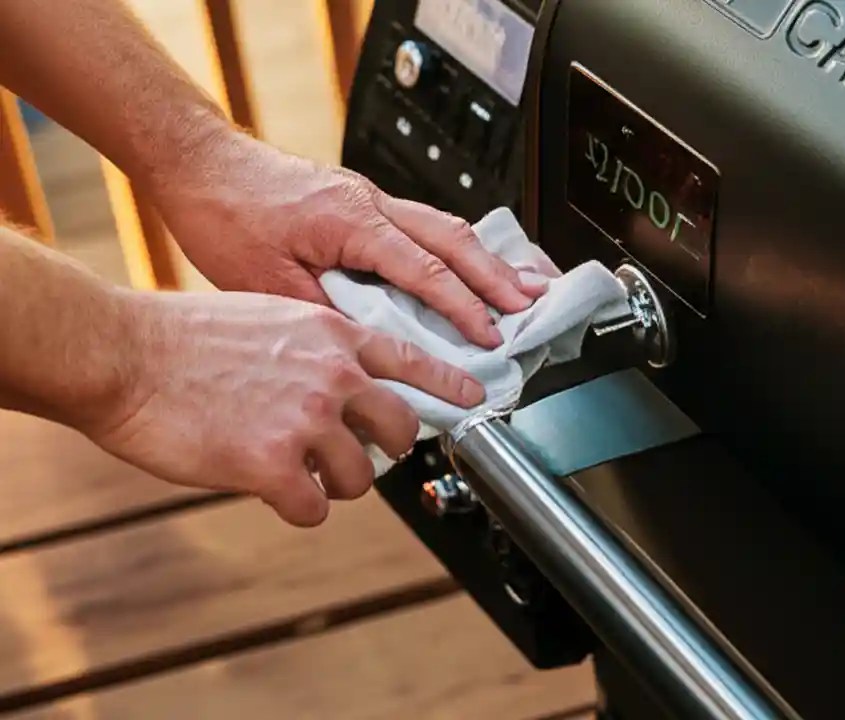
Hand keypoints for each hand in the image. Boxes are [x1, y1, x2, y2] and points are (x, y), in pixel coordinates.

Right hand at [87, 289, 484, 527]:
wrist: (127, 355)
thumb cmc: (185, 338)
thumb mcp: (272, 316)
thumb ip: (319, 347)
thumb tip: (346, 381)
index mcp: (332, 335)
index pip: (414, 360)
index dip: (450, 385)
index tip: (476, 399)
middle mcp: (332, 375)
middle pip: (401, 428)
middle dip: (387, 449)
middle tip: (360, 456)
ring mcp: (307, 420)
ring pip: (362, 477)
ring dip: (336, 484)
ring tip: (300, 472)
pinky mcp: (273, 464)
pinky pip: (314, 507)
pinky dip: (298, 507)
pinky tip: (274, 491)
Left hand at [150, 131, 545, 348]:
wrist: (197, 163)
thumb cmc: (223, 213)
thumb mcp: (266, 282)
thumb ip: (324, 312)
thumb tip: (369, 345)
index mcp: (352, 222)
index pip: (426, 271)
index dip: (463, 307)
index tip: (490, 336)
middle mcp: (369, 204)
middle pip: (454, 238)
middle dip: (497, 275)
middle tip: (533, 303)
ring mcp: (367, 198)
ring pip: (444, 225)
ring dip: (483, 257)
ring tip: (518, 285)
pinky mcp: (358, 202)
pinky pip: (422, 223)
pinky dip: (453, 247)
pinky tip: (466, 263)